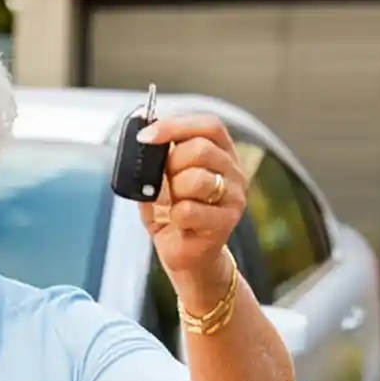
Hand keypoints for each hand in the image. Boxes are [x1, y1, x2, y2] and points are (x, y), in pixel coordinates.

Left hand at [136, 114, 247, 303]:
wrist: (185, 255)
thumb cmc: (171, 215)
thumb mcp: (159, 181)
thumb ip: (156, 161)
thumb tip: (146, 141)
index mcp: (220, 154)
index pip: (209, 125)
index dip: (177, 125)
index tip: (146, 136)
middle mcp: (233, 172)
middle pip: (200, 149)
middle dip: (170, 164)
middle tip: (163, 184)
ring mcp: (234, 197)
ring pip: (196, 179)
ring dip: (172, 192)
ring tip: (172, 205)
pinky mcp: (226, 222)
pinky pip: (188, 210)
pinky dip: (172, 217)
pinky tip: (177, 223)